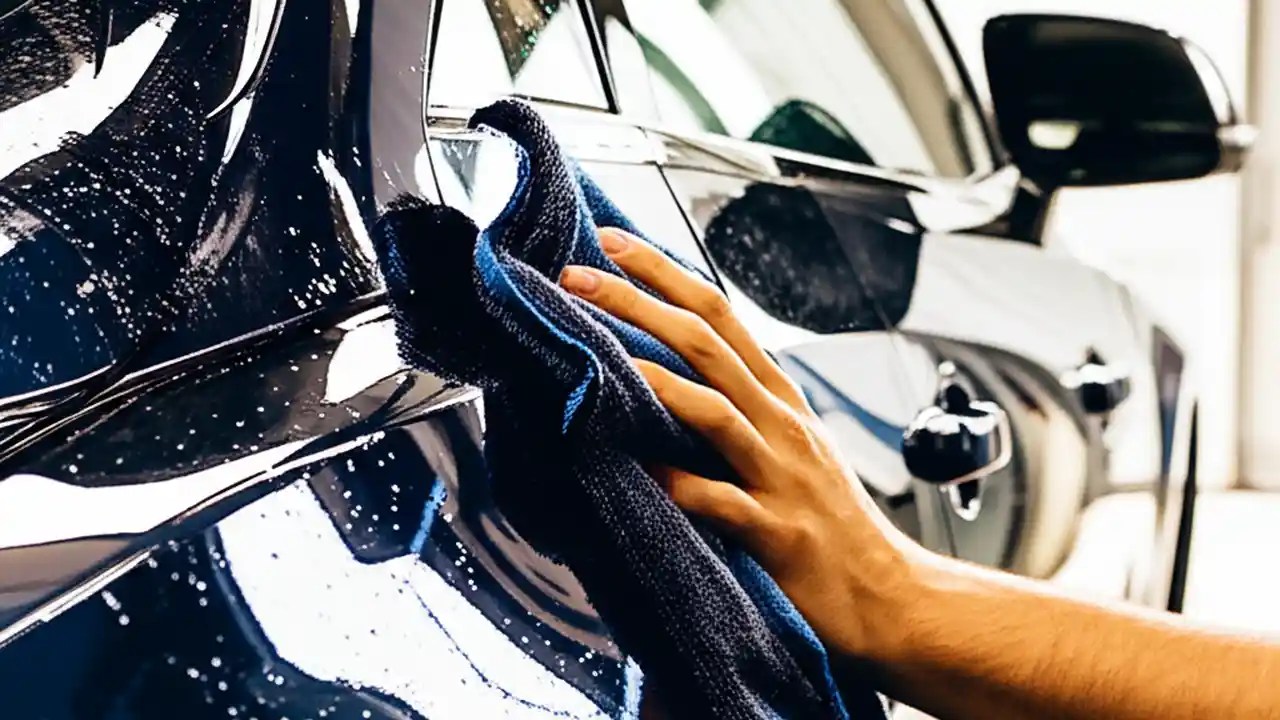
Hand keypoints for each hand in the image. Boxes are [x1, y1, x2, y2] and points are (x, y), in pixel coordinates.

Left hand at [558, 228, 924, 663]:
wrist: (892, 597)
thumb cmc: (832, 525)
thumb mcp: (792, 447)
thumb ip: (743, 407)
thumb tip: (678, 373)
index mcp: (780, 398)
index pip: (720, 314)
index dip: (665, 274)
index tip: (614, 241)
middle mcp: (781, 425)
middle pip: (707, 343)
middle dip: (639, 302)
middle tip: (578, 274)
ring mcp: (781, 476)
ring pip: (714, 409)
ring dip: (652, 377)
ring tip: (596, 353)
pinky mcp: (778, 533)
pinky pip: (721, 502)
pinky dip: (680, 484)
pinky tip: (640, 472)